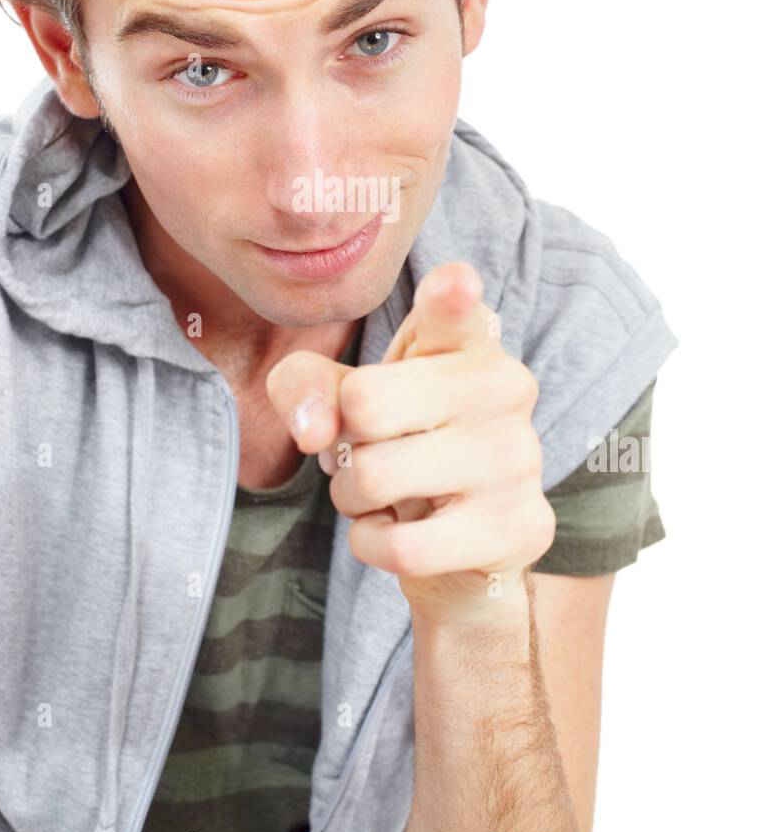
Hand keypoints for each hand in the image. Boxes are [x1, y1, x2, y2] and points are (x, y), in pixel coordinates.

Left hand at [265, 261, 555, 627]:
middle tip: (372, 451)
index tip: (454, 283)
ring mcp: (521, 457)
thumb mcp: (344, 398)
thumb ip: (307, 386)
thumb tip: (315, 429)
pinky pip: (403, 547)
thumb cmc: (400, 442)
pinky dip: (373, 545)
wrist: (462, 540)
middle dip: (342, 444)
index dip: (449, 294)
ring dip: (353, 498)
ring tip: (388, 492)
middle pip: (365, 405)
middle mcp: (504, 385)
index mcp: (462, 338)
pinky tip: (405, 531)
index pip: (454, 306)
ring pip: (375, 478)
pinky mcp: (523, 526)